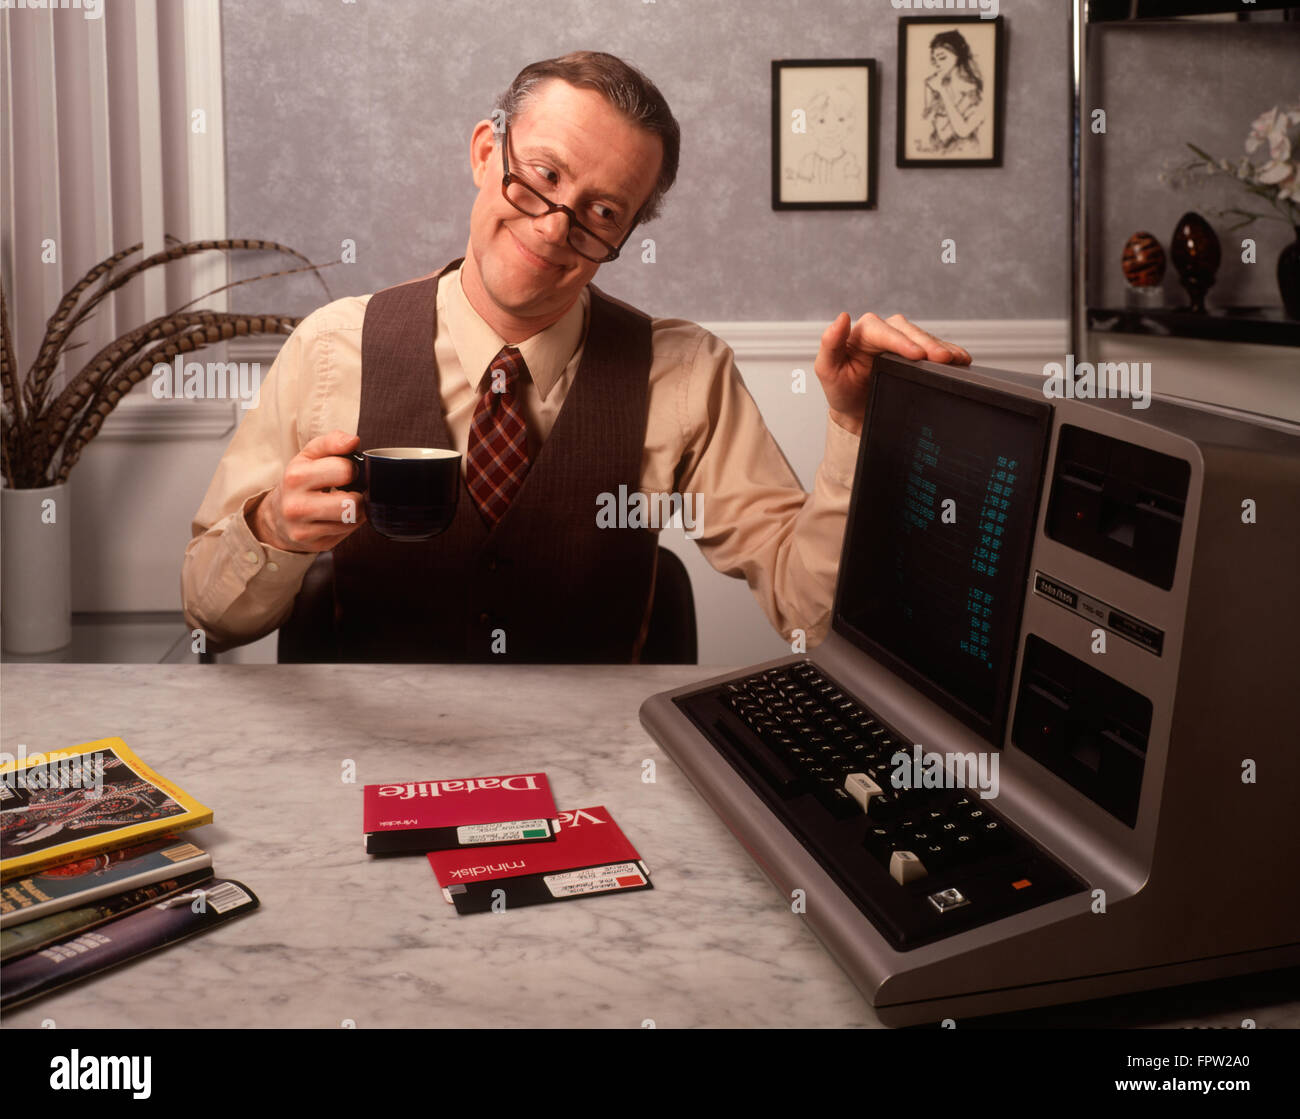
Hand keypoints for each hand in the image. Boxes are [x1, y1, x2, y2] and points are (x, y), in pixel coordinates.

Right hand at [249, 431, 366, 551]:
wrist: (276, 516)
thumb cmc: (300, 481)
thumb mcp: (309, 456)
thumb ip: (331, 442)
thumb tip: (353, 441)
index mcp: (296, 476)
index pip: (344, 470)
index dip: (352, 468)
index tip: (346, 470)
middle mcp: (297, 505)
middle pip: (351, 502)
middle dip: (358, 493)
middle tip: (350, 489)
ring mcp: (304, 529)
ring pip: (353, 519)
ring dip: (358, 510)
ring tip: (347, 502)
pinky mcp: (315, 544)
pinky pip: (348, 532)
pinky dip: (350, 523)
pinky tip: (340, 516)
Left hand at [814, 312, 971, 436]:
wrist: (855, 410)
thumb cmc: (840, 389)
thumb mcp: (826, 370)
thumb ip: (830, 344)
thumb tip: (842, 317)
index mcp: (863, 331)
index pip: (884, 331)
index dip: (902, 342)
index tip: (917, 355)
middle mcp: (885, 331)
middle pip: (909, 332)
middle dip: (927, 345)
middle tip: (943, 359)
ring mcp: (903, 342)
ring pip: (925, 339)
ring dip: (942, 348)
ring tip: (957, 359)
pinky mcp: (917, 353)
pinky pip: (935, 349)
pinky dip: (950, 352)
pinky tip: (961, 359)